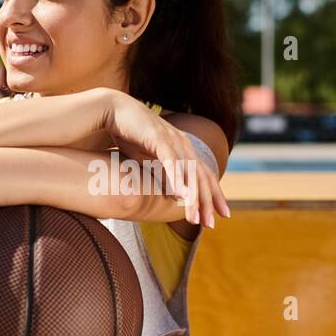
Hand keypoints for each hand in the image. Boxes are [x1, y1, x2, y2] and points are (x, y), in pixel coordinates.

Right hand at [104, 91, 229, 227]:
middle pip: (202, 177)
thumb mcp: (150, 161)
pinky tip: (181, 194)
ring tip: (194, 218)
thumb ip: (164, 175)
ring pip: (188, 172)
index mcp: (184, 149)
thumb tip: (174, 194)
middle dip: (207, 202)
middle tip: (210, 224)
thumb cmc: (130, 136)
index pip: (205, 175)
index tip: (222, 215)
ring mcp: (172, 140)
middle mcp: (183, 144)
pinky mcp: (157, 138)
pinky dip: (176, 178)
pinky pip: (170, 162)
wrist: (114, 110)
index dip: (214, 195)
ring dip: (192, 197)